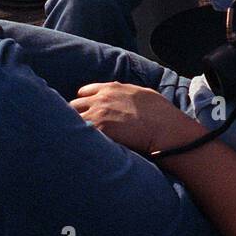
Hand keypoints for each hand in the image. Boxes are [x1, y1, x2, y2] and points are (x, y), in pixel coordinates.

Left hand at [69, 82, 206, 154]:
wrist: (163, 128)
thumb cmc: (159, 112)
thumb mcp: (141, 94)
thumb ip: (125, 93)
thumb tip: (123, 98)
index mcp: (110, 88)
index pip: (83, 93)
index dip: (83, 103)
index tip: (85, 112)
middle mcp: (100, 99)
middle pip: (73, 106)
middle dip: (73, 116)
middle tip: (77, 128)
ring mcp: (97, 114)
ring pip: (71, 119)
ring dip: (73, 128)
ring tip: (76, 140)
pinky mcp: (98, 130)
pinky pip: (78, 133)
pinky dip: (78, 139)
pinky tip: (80, 147)